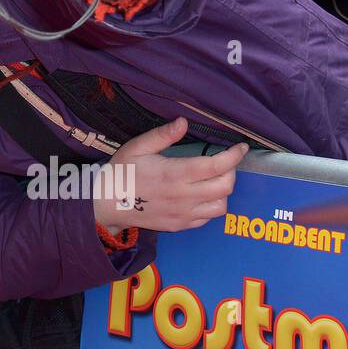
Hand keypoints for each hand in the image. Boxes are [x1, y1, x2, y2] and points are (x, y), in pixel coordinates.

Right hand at [93, 118, 245, 233]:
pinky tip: (201, 195)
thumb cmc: (122, 172)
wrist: (106, 204)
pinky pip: (207, 219)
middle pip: (226, 187)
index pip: (217, 166)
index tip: (241, 147)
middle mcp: (184, 196)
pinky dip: (211, 206)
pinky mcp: (180, 225)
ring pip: (221, 206)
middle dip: (232, 171)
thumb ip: (163, 135)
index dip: (234, 156)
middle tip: (224, 162)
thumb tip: (184, 122)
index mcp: (175, 174)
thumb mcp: (137, 147)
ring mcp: (183, 214)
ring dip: (223, 191)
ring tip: (213, 180)